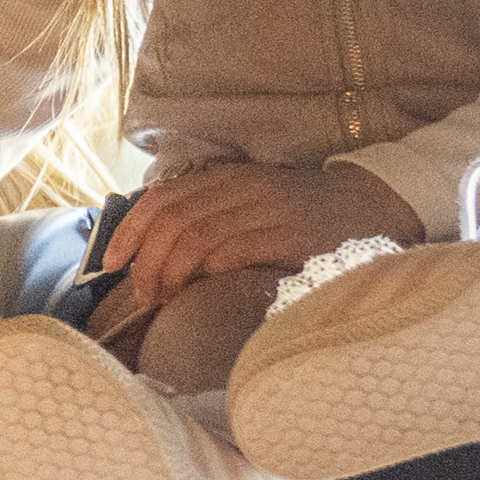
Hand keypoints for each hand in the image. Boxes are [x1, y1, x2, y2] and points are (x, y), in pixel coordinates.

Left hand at [86, 154, 410, 334]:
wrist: (369, 205)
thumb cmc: (299, 213)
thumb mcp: (247, 204)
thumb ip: (206, 218)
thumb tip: (151, 254)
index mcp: (226, 179)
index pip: (162, 199)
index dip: (130, 230)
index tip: (110, 263)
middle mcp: (243, 188)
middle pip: (174, 220)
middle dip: (148, 261)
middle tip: (144, 295)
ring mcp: (268, 209)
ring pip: (198, 236)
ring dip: (172, 272)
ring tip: (166, 299)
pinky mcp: (291, 234)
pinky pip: (234, 250)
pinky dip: (208, 271)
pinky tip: (201, 290)